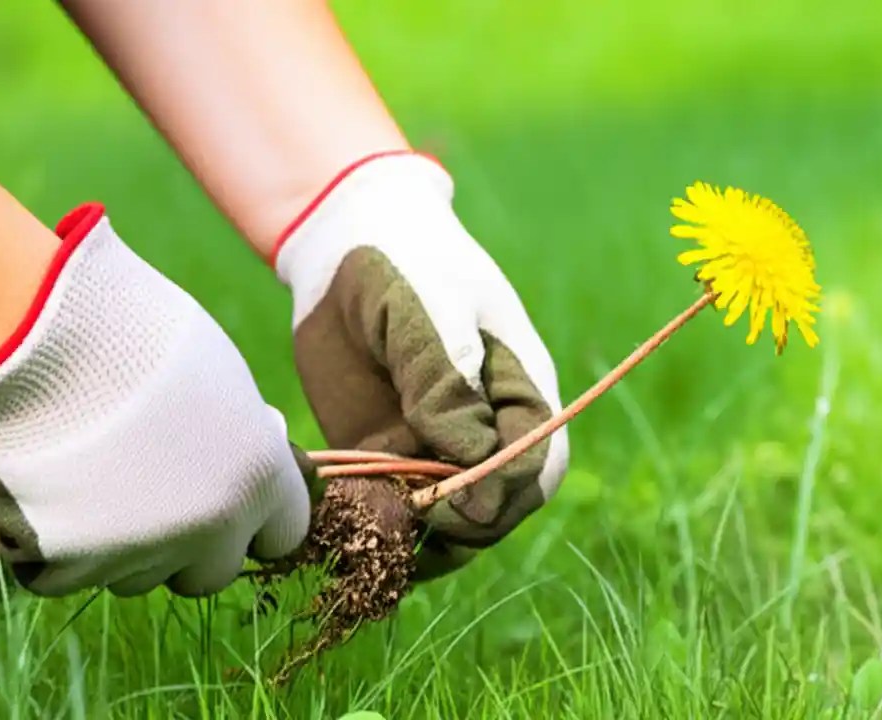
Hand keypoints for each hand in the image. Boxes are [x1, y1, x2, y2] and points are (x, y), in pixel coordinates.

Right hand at [0, 203, 309, 597]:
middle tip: (146, 492)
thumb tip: (261, 440)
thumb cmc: (133, 334)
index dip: (251, 519)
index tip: (223, 498)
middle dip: (185, 546)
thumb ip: (243, 432)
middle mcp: (211, 527)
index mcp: (258, 478)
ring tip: (85, 473)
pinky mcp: (70, 567)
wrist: (39, 332)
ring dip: (118, 544)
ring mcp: (140, 554)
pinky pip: (65, 576)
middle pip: (210, 573)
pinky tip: (42, 488)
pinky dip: (52, 546)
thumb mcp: (219, 376)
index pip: (283, 535)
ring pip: (137, 575)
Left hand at [272, 151, 568, 578]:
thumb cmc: (403, 262)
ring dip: (421, 538)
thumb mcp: (427, 306)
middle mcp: (489, 430)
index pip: (536, 464)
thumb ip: (446, 381)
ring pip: (451, 524)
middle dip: (463, 525)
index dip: (502, 492)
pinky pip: (398, 512)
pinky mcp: (390, 460)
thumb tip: (473, 461)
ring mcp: (440, 449)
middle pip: (501, 508)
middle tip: (407, 513)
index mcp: (521, 389)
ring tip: (374, 523)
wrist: (345, 247)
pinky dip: (379, 527)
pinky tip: (349, 518)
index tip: (452, 499)